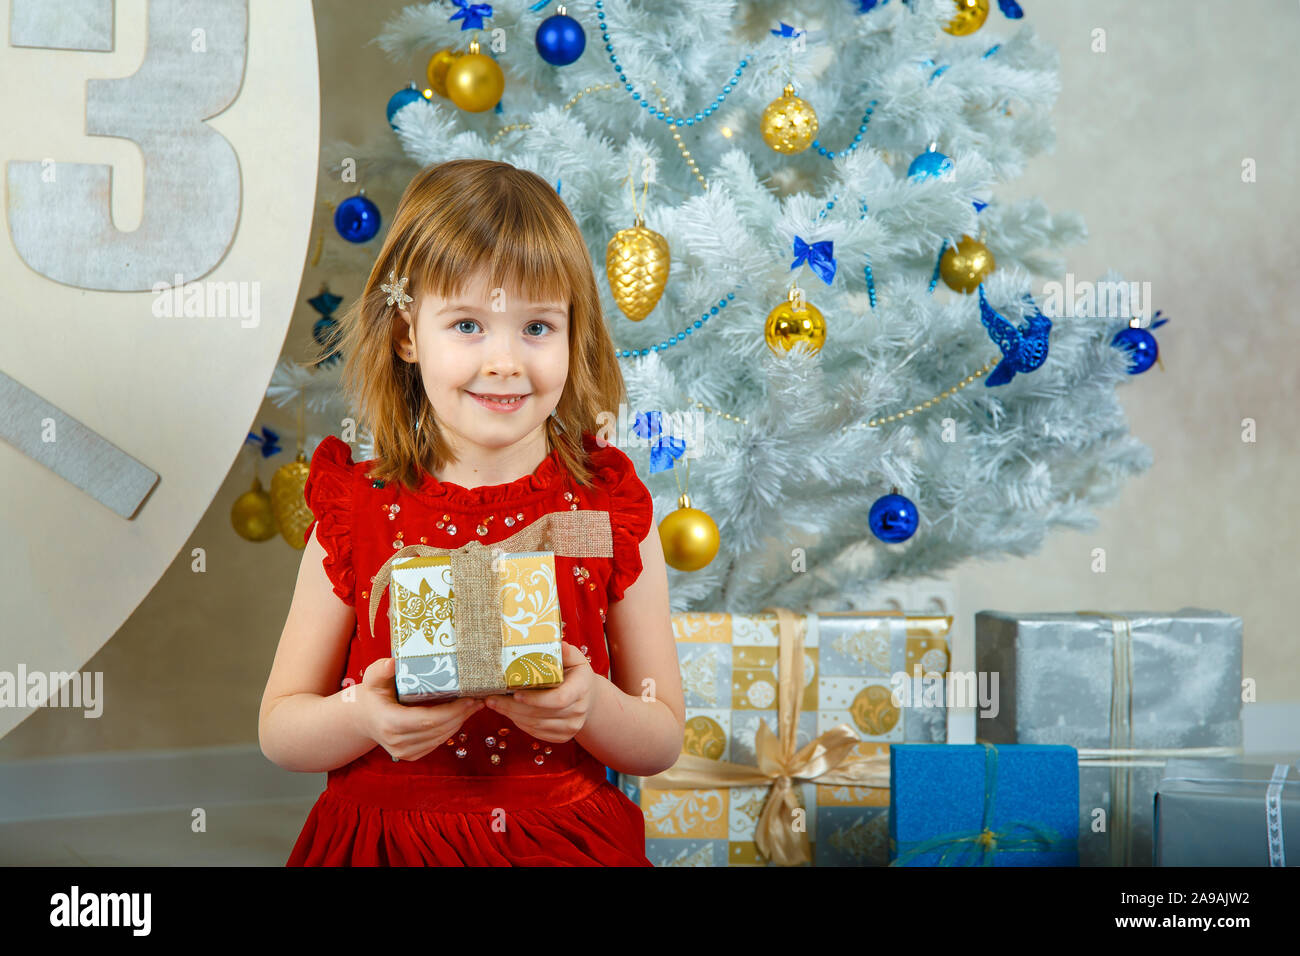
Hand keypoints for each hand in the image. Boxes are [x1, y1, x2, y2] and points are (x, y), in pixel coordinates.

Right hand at [348, 658, 483, 760]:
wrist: (364, 717)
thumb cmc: (373, 693)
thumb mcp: (373, 678)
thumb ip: (380, 670)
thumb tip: (392, 663)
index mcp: (390, 723)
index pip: (429, 719)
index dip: (452, 710)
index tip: (469, 697)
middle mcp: (397, 742)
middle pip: (439, 730)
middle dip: (462, 714)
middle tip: (479, 698)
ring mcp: (404, 752)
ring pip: (441, 738)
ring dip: (460, 721)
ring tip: (475, 705)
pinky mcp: (410, 756)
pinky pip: (437, 743)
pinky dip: (451, 729)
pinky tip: (461, 715)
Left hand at [482, 642, 597, 743]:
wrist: (589, 699)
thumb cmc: (577, 675)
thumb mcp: (575, 659)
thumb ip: (566, 652)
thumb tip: (559, 644)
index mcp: (581, 689)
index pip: (558, 699)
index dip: (535, 699)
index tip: (514, 693)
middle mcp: (578, 711)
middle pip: (541, 714)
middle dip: (512, 707)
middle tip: (491, 698)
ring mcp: (571, 727)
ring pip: (535, 725)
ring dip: (511, 715)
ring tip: (494, 703)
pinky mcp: (561, 737)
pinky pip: (535, 732)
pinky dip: (519, 723)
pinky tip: (508, 712)